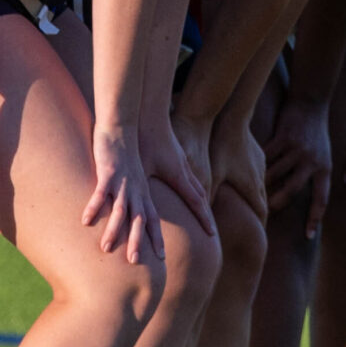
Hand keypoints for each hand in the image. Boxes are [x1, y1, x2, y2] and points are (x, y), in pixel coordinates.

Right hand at [84, 120, 163, 264]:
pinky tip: (85, 220)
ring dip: (114, 230)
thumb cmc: (125, 154)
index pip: (152, 219)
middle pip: (139, 219)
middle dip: (137, 241)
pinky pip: (100, 193)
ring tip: (106, 248)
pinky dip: (94, 206)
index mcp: (142, 192)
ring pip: (120, 210)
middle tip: (135, 261)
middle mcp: (135, 190)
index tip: (161, 258)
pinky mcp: (107, 173)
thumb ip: (131, 195)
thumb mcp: (133, 177)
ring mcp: (122, 183)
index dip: (156, 237)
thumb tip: (127, 212)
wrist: (121, 128)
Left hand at [143, 114, 212, 230]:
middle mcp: (184, 170)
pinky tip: (188, 189)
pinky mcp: (177, 153)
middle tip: (211, 231)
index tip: (212, 235)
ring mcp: (182, 160)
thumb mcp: (142, 166)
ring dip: (200, 200)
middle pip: (200, 195)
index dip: (203, 220)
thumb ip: (140, 188)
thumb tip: (132, 207)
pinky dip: (192, 187)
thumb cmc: (143, 138)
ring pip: (196, 185)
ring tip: (202, 213)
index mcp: (178, 175)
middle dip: (204, 214)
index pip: (196, 202)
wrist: (149, 111)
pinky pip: (189, 175)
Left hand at [209, 114, 266, 219]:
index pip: (261, 213)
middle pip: (264, 202)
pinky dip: (254, 183)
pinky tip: (246, 182)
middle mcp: (259, 178)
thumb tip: (204, 217)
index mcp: (250, 186)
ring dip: (258, 198)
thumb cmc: (219, 146)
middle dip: (260, 215)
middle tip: (255, 227)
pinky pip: (259, 174)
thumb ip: (209, 195)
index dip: (260, 226)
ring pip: (262, 187)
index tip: (259, 237)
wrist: (232, 118)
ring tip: (250, 206)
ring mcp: (261, 165)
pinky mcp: (259, 155)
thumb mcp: (212, 173)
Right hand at [262, 93, 333, 237]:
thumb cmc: (315, 133)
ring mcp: (297, 149)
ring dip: (263, 184)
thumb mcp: (322, 155)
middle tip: (265, 213)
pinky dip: (258, 164)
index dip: (314, 218)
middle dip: (278, 203)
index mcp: (324, 168)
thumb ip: (313, 174)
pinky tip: (247, 169)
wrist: (311, 103)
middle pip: (292, 190)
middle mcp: (312, 161)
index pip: (321, 199)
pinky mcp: (283, 137)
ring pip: (275, 174)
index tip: (308, 236)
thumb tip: (299, 199)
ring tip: (252, 193)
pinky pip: (268, 157)